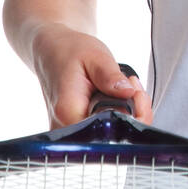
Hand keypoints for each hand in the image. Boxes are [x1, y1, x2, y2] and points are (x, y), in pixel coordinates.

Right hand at [32, 23, 154, 128]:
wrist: (51, 52)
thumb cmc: (69, 52)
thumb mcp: (94, 56)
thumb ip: (110, 76)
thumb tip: (128, 93)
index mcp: (69, 111)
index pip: (110, 132)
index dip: (132, 115)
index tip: (136, 91)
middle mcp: (65, 128)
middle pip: (113, 137)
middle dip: (133, 112)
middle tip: (130, 84)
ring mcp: (69, 132)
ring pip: (111, 135)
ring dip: (126, 112)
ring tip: (123, 86)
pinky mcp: (75, 131)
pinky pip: (104, 130)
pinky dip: (116, 114)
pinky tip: (116, 96)